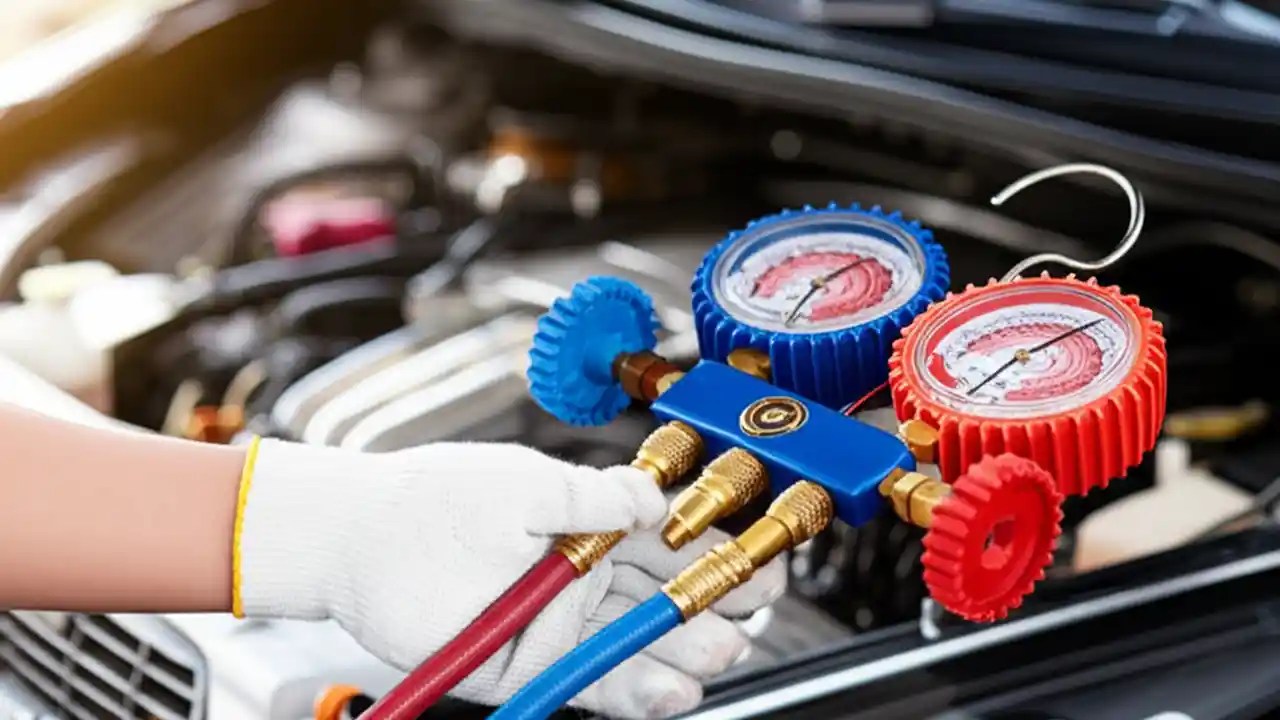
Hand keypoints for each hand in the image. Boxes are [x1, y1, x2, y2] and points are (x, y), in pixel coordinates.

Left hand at [237, 440, 786, 717]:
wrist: (361, 540)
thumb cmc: (438, 497)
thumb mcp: (526, 483)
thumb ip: (594, 495)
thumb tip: (655, 495)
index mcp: (591, 528)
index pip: (673, 545)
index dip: (718, 554)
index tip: (757, 561)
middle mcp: (583, 580)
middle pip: (666, 603)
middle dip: (711, 610)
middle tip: (744, 616)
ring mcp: (560, 627)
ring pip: (639, 649)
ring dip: (683, 655)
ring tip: (715, 656)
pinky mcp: (532, 668)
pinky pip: (594, 685)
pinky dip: (636, 691)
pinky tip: (670, 690)